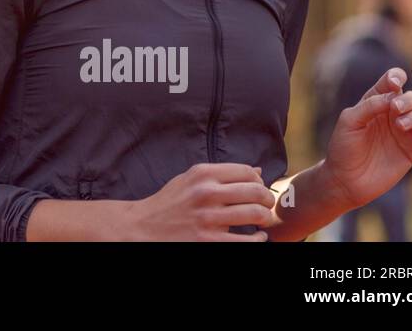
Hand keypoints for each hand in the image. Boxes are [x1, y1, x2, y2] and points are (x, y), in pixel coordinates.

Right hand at [129, 163, 275, 240]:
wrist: (144, 226)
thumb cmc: (168, 202)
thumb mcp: (189, 180)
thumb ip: (220, 174)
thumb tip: (257, 171)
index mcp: (202, 174)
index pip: (246, 171)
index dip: (258, 180)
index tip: (258, 188)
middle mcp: (206, 193)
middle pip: (256, 191)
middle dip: (268, 199)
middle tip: (267, 205)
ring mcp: (208, 218)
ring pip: (256, 214)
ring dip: (265, 218)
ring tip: (262, 220)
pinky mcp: (209, 241)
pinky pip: (247, 241)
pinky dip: (258, 240)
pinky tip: (257, 237)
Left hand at [322, 68, 411, 209]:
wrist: (346, 180)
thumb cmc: (343, 147)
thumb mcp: (349, 122)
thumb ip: (369, 106)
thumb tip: (391, 96)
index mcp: (375, 102)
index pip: (392, 82)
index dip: (396, 77)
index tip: (394, 83)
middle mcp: (392, 114)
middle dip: (408, 100)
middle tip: (395, 109)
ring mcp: (404, 132)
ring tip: (400, 126)